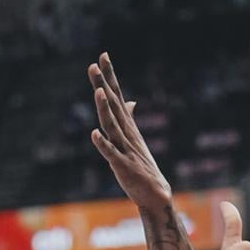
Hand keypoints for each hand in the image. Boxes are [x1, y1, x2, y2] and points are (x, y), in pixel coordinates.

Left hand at [87, 51, 170, 212]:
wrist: (155, 193)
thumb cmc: (142, 165)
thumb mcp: (133, 137)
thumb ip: (128, 117)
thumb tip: (128, 100)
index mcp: (127, 126)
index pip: (117, 96)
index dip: (110, 76)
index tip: (103, 55)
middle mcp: (126, 133)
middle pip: (113, 105)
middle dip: (104, 85)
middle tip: (95, 64)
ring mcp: (124, 148)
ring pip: (112, 125)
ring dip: (105, 109)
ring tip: (98, 91)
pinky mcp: (122, 166)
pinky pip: (111, 153)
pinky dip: (102, 144)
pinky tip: (94, 134)